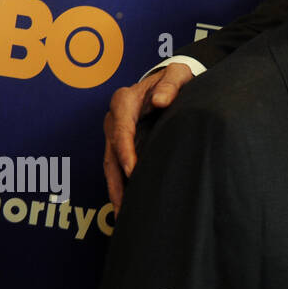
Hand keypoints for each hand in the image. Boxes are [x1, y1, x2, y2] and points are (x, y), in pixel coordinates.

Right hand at [102, 62, 194, 211]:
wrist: (168, 79)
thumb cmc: (175, 77)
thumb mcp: (177, 74)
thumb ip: (171, 85)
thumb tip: (160, 101)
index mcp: (124, 101)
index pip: (121, 130)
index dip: (125, 151)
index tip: (132, 170)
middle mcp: (114, 117)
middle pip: (111, 152)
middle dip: (116, 179)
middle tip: (124, 205)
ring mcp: (113, 131)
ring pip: (110, 164)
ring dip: (115, 188)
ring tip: (122, 214)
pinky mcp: (118, 141)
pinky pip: (115, 165)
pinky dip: (118, 184)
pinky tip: (125, 203)